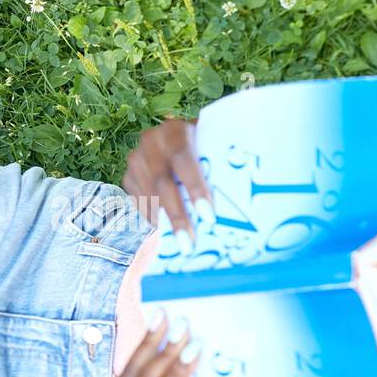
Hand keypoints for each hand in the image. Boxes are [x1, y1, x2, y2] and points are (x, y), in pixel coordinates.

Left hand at [100, 312, 201, 376]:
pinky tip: (155, 328)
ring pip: (130, 373)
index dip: (177, 374)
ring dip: (150, 342)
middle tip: (184, 327)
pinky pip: (125, 370)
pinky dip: (141, 348)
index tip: (195, 349)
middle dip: (166, 352)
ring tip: (166, 317)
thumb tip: (222, 375)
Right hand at [121, 117, 212, 246]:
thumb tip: (247, 202)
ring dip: (165, 223)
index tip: (209, 217)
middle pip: (162, 182)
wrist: (178, 140)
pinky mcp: (129, 176)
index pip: (184, 158)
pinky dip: (154, 219)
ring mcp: (137, 159)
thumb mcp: (215, 147)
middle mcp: (152, 141)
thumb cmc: (206, 147)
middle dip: (177, 215)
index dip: (195, 188)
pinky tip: (167, 234)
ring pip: (149, 195)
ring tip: (182, 245)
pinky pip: (139, 202)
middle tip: (189, 243)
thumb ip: (221, 164)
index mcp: (176, 131)